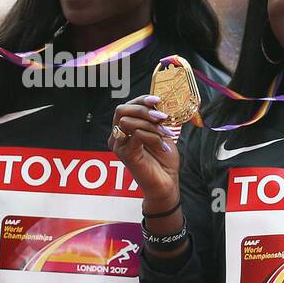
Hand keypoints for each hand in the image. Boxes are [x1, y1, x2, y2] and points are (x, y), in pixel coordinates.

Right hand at [110, 95, 179, 210]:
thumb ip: (156, 119)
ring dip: (151, 125)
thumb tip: (159, 102)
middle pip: (122, 110)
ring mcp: (119, 146)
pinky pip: (136, 136)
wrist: (166, 182)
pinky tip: (162, 145)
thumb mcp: (161, 133)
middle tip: (162, 117)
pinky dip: (152, 137)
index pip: (127, 106)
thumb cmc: (163, 160)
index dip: (141, 100)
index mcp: (124, 129)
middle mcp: (117, 136)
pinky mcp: (124, 155)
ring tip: (166, 134)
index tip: (158, 100)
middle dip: (144, 110)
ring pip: (128, 122)